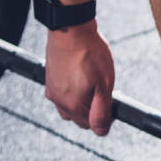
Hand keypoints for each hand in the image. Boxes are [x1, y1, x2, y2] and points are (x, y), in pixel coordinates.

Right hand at [44, 21, 114, 135]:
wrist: (70, 29)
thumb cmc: (90, 54)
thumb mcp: (105, 85)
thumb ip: (102, 111)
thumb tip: (101, 131)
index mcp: (74, 106)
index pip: (93, 126)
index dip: (106, 117)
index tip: (111, 101)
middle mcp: (60, 102)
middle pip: (81, 118)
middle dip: (93, 110)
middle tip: (103, 90)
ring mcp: (53, 91)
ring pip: (70, 108)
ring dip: (82, 101)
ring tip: (91, 83)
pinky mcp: (49, 80)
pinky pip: (61, 95)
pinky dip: (71, 92)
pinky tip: (79, 78)